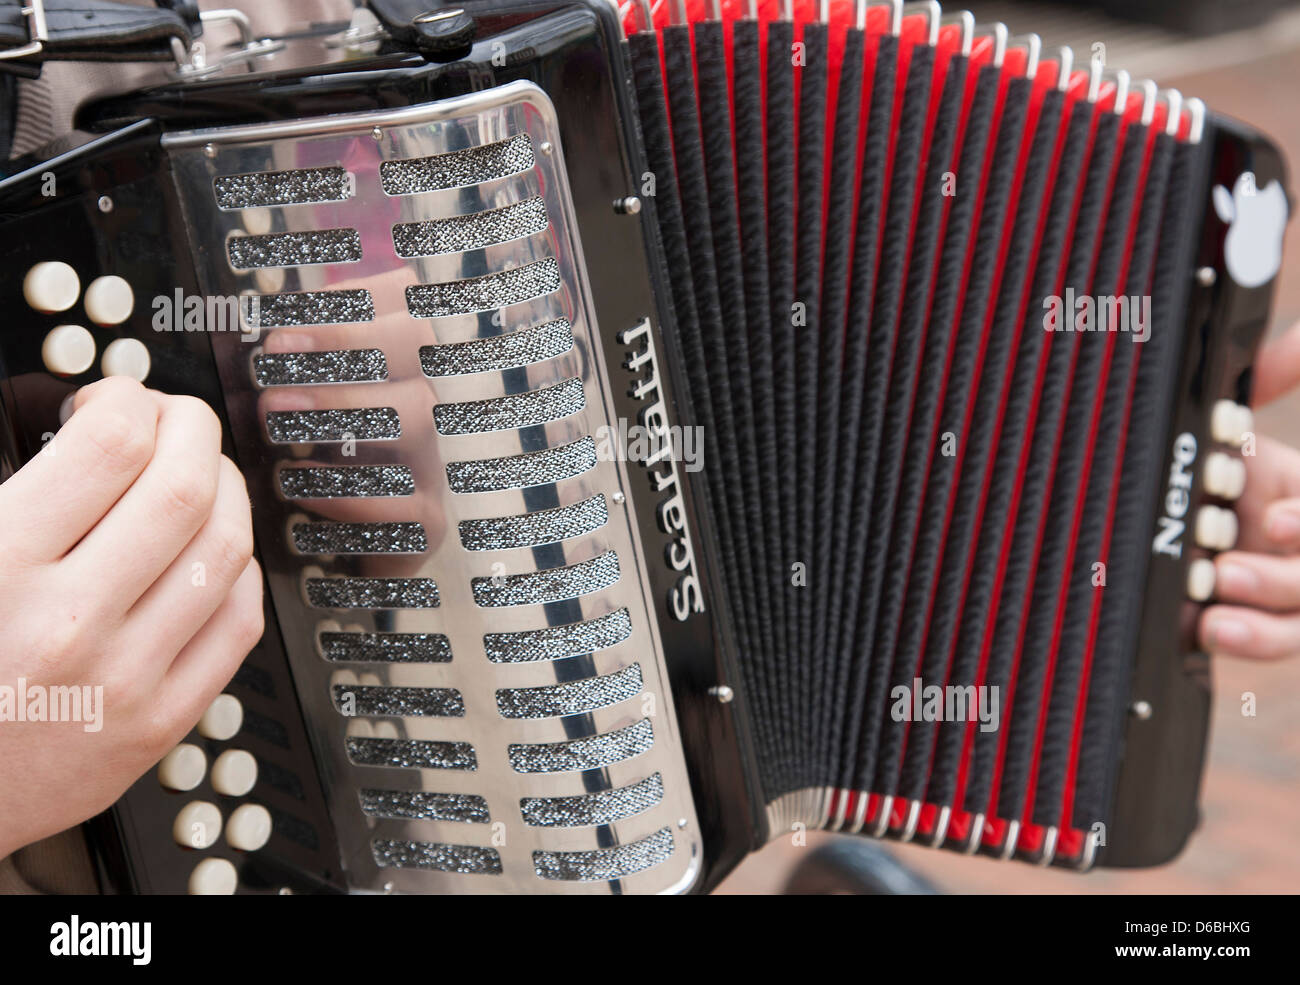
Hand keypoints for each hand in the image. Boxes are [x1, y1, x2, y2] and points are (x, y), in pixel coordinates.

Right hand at [0, 377, 262, 858]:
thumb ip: (8, 491)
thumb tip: (77, 427)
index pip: (109, 446)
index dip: (126, 400)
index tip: (115, 401)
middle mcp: (66, 623)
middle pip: (183, 488)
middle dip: (191, 430)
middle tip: (174, 421)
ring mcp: (123, 679)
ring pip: (224, 549)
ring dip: (226, 491)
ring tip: (201, 475)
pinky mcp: (157, 723)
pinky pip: (237, 624)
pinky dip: (238, 570)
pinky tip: (214, 552)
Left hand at [1199, 320, 1299, 659]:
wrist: (1172, 502)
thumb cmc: (1219, 460)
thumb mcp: (1239, 422)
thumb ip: (1271, 379)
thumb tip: (1286, 338)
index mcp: (1297, 494)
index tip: (1276, 520)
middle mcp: (1298, 546)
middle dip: (1278, 579)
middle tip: (1225, 572)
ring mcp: (1282, 592)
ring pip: (1295, 621)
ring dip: (1262, 626)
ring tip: (1213, 620)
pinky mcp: (1252, 623)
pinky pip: (1264, 642)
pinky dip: (1246, 641)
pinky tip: (1208, 634)